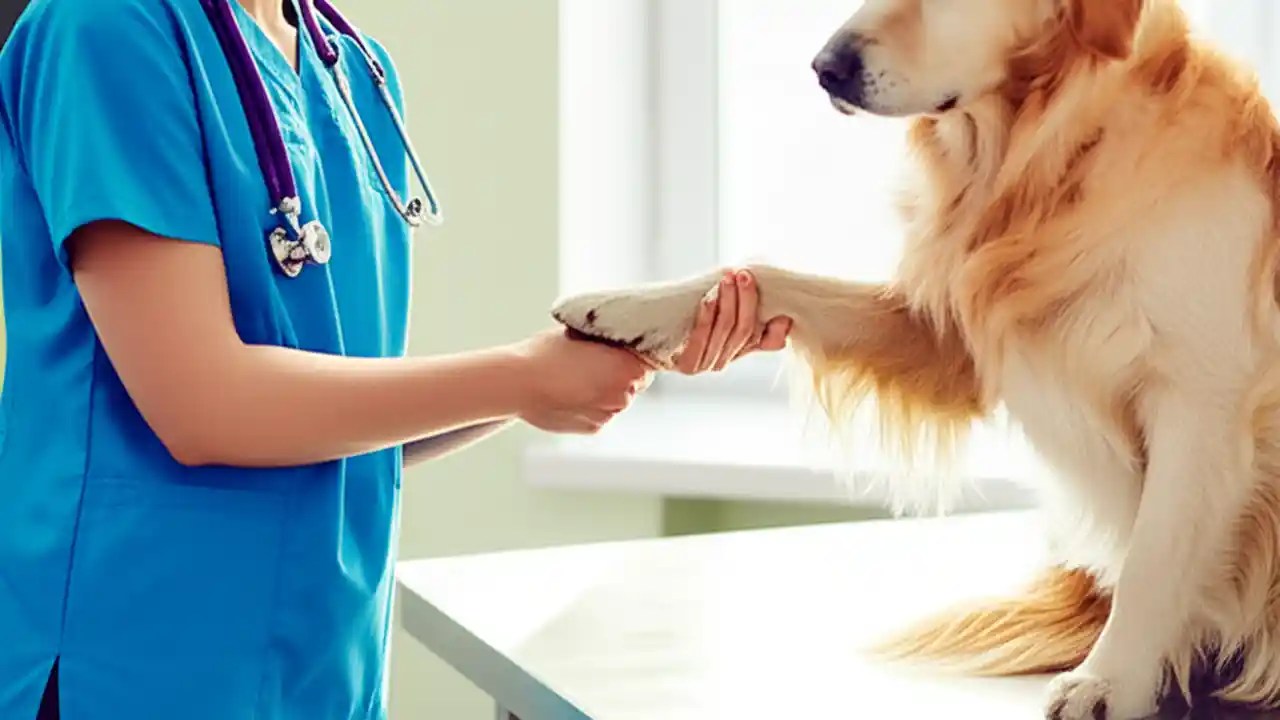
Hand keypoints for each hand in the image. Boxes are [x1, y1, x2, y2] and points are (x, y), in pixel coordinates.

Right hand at [512, 329, 653, 433]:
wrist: (520, 382)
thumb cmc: (547, 353)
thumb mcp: (582, 334)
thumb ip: (605, 341)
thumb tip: (612, 340)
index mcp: (629, 366)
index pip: (645, 363)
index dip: (627, 358)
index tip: (612, 354)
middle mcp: (626, 393)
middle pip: (632, 385)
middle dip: (615, 377)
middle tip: (589, 366)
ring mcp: (610, 414)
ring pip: (614, 402)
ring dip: (601, 394)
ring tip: (572, 382)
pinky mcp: (594, 429)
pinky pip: (598, 415)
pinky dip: (587, 408)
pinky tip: (566, 396)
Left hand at [673, 269, 791, 373]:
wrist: (647, 344)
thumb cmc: (684, 321)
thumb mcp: (715, 314)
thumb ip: (739, 309)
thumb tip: (769, 295)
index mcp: (739, 349)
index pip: (769, 343)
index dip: (778, 329)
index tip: (782, 309)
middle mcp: (726, 359)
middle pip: (745, 329)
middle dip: (747, 300)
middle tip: (744, 275)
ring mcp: (706, 364)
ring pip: (726, 330)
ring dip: (728, 301)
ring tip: (727, 279)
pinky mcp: (687, 365)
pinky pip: (701, 338)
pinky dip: (708, 315)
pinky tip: (709, 297)